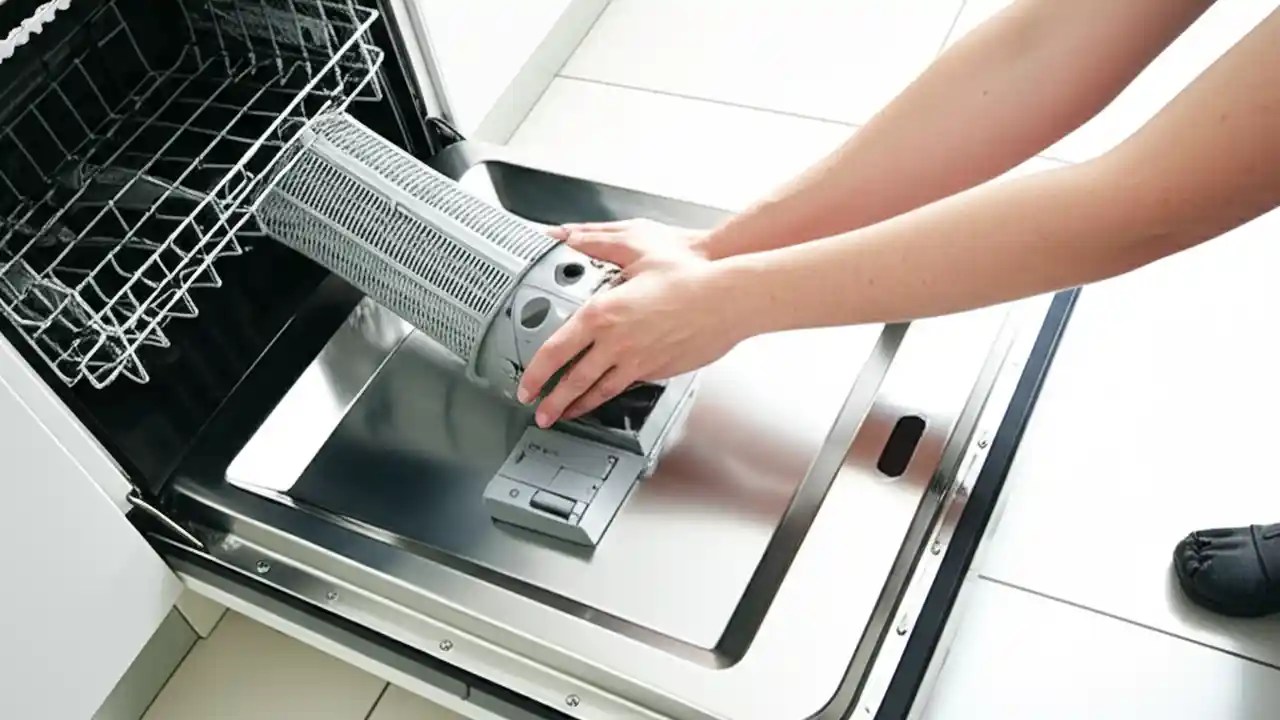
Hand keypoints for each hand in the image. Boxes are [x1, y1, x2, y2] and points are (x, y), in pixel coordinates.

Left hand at [516, 228, 745, 427]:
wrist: (726, 298)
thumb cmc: (688, 273)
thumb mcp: (635, 249)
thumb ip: (597, 244)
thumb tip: (568, 236)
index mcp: (602, 313)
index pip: (556, 351)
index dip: (536, 373)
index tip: (526, 385)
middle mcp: (616, 342)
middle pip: (574, 380)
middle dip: (552, 400)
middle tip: (540, 411)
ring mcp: (638, 360)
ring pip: (600, 390)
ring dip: (578, 405)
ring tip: (566, 413)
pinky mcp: (658, 369)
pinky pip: (626, 384)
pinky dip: (609, 393)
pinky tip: (604, 394)